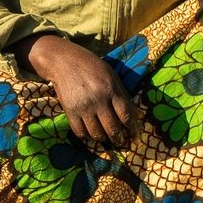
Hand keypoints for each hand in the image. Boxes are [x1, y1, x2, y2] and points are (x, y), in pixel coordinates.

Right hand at [12, 34, 135, 145]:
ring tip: (106, 138)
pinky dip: (87, 137)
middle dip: (119, 139)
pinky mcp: (70, 112)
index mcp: (111, 90)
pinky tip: (91, 135)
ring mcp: (83, 107)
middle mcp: (98, 100)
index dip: (132, 129)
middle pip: (112, 128)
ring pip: (96, 134)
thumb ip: (124, 96)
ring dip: (104, 139)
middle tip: (121, 141)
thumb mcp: (112, 76)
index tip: (134, 135)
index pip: (126, 116)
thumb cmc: (92, 67)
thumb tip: (139, 115)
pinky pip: (80, 132)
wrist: (63, 61)